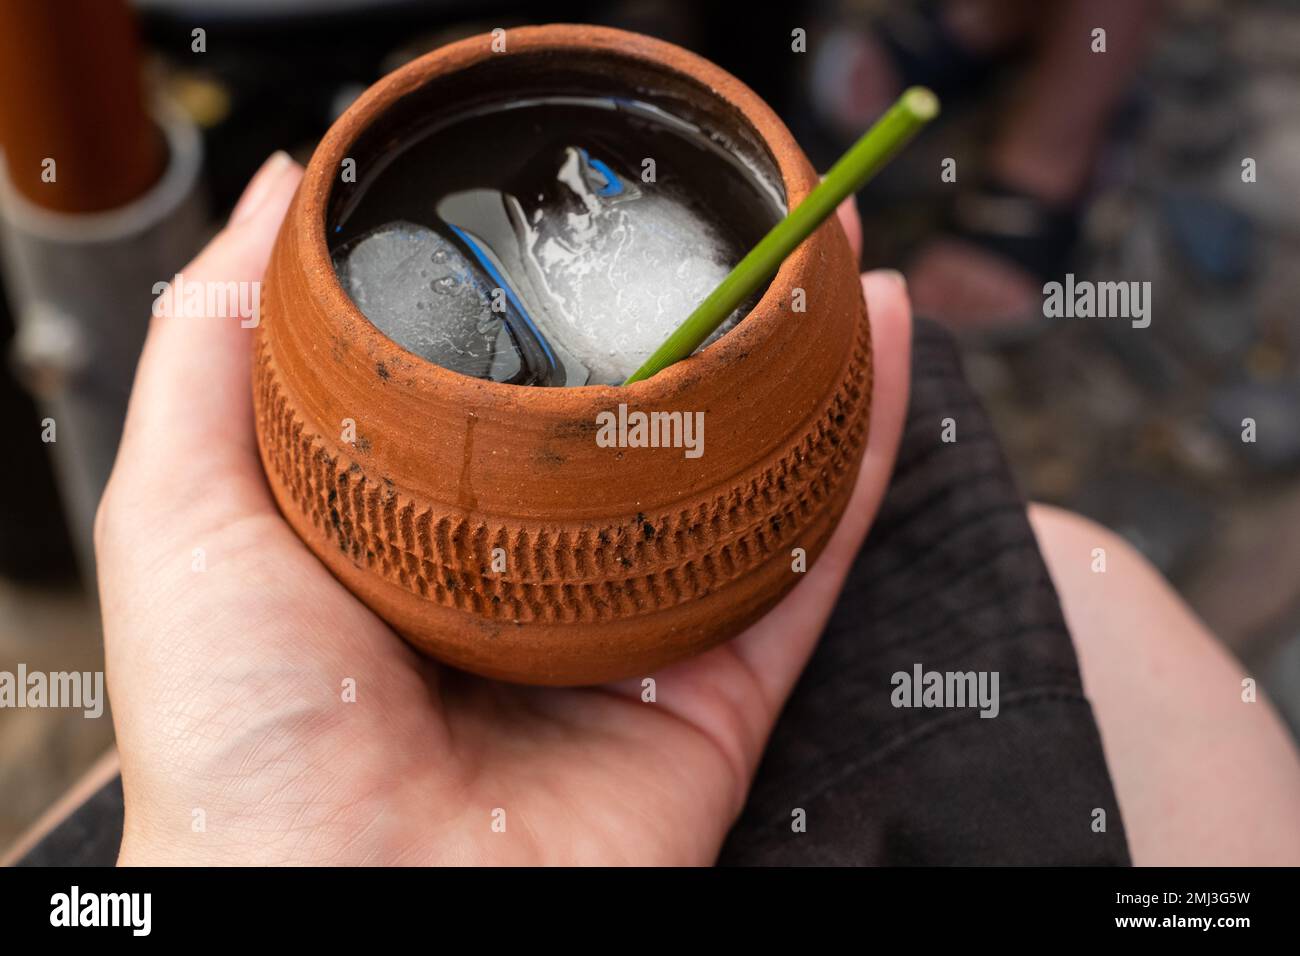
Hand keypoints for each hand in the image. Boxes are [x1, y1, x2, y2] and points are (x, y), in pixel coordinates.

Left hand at [97, 153, 912, 864]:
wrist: (350, 908)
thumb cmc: (245, 739)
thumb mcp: (182, 510)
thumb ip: (211, 350)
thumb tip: (278, 199)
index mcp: (412, 539)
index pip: (492, 395)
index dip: (535, 297)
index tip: (567, 206)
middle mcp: (528, 587)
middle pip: (631, 438)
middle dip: (680, 327)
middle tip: (714, 225)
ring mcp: (629, 641)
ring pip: (736, 485)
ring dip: (789, 370)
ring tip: (819, 261)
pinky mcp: (712, 699)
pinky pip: (805, 565)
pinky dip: (856, 458)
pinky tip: (874, 345)